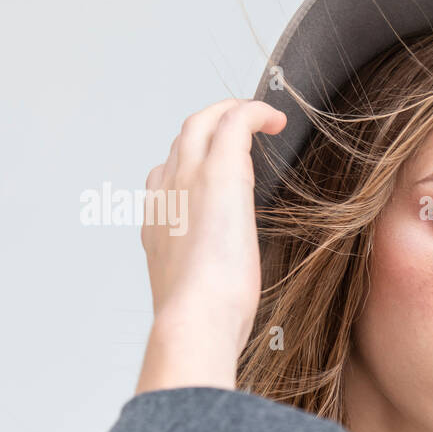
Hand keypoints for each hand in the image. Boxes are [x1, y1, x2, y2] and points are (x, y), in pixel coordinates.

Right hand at [135, 98, 286, 393]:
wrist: (195, 318)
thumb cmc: (203, 319)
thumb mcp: (197, 292)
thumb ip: (205, 275)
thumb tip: (226, 285)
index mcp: (158, 223)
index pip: (166, 177)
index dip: (191, 165)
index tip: (216, 170)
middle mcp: (166, 194)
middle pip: (181, 141)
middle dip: (209, 128)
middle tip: (240, 129)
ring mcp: (188, 178)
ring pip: (203, 123)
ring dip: (231, 114)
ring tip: (259, 118)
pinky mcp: (220, 173)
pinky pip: (234, 122)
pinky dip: (253, 112)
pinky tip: (274, 119)